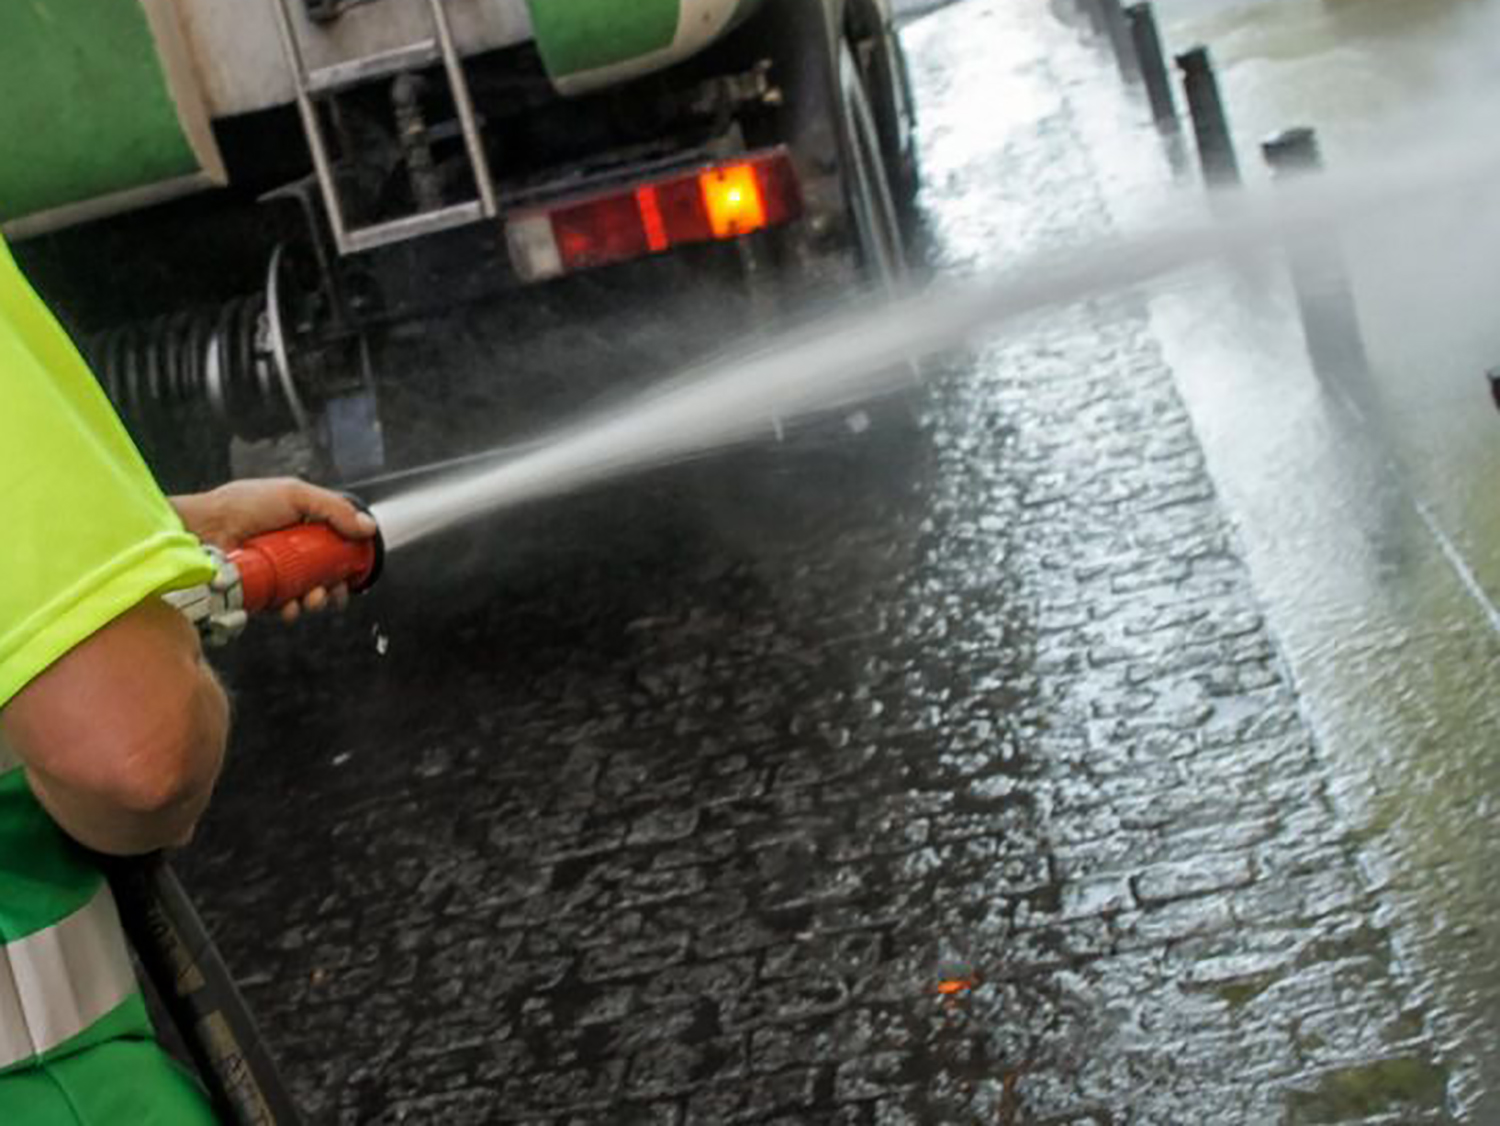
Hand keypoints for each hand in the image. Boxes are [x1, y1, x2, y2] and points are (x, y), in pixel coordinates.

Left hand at [171, 479, 379, 621]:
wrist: (204, 527)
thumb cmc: (244, 504)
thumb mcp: (296, 495)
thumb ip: (336, 509)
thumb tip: (369, 528)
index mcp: (303, 527)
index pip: (335, 549)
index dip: (347, 564)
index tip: (352, 575)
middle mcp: (291, 551)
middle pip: (324, 576)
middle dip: (333, 588)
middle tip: (332, 592)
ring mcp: (275, 573)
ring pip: (306, 594)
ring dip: (315, 601)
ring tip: (311, 599)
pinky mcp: (259, 592)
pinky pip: (282, 607)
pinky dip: (290, 611)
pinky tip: (289, 607)